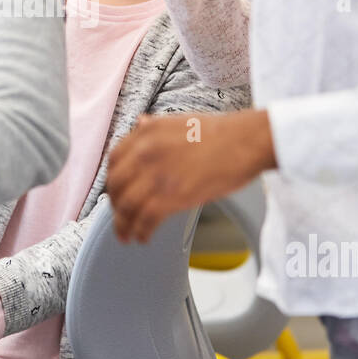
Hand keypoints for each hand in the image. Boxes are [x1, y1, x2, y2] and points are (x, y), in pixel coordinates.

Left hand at [107, 109, 275, 242]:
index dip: (112, 179)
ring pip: (126, 206)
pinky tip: (143, 237)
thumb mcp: (179, 121)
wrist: (245, 141)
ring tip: (126, 234)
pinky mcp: (171, 196)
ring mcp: (157, 174)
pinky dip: (140, 232)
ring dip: (123, 225)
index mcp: (146, 132)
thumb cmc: (220, 133)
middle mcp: (146, 151)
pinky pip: (145, 219)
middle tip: (120, 215)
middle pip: (116, 185)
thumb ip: (154, 126)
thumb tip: (140, 123)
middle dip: (114, 205)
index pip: (114, 159)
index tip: (116, 191)